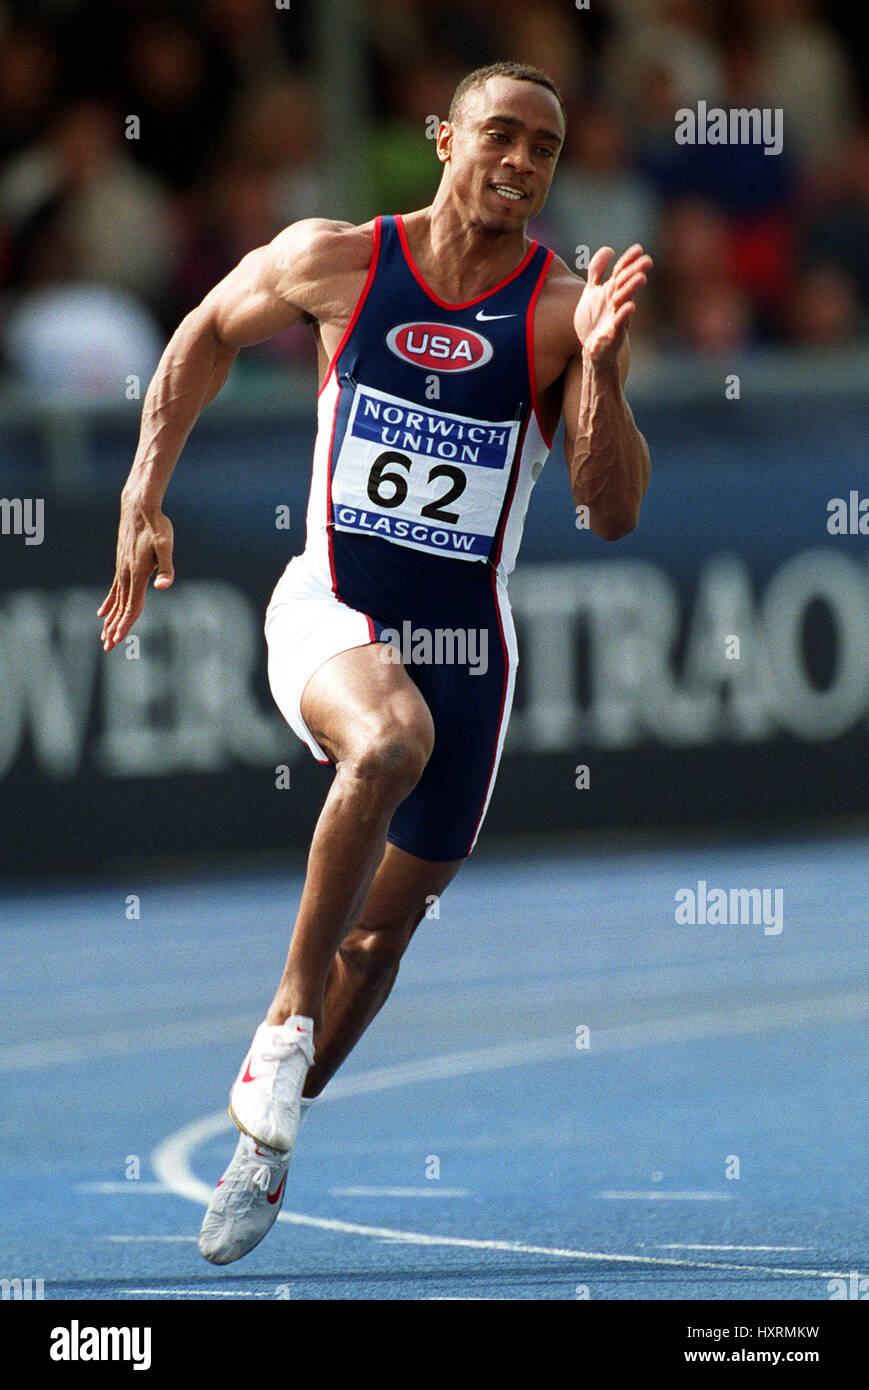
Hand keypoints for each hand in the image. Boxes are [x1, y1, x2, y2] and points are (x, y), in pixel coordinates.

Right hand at [97, 495, 174, 650]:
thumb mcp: (166, 546)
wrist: (139, 507)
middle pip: (121, 607)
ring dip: (110, 619)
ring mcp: (122, 570)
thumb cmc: (157, 527)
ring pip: (116, 601)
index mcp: (137, 574)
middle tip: (107, 647)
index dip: (125, 624)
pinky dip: (109, 603)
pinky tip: (102, 612)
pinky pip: (114, 589)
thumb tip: (164, 586)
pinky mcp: (121, 564)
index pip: (132, 605)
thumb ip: (166, 568)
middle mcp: (126, 574)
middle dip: (114, 628)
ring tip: (104, 636)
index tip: (118, 640)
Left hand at [573, 243, 651, 370]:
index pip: (621, 271)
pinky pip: (619, 323)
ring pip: (624, 300)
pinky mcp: (613, 333)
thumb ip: (597, 271)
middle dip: (635, 272)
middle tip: (647, 261)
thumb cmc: (594, 320)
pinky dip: (624, 315)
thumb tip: (609, 249)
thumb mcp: (592, 292)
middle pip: (625, 283)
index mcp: (611, 290)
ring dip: (632, 289)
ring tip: (641, 278)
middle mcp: (616, 301)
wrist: (591, 350)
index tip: (639, 248)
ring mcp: (616, 317)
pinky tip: (630, 306)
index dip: (628, 260)